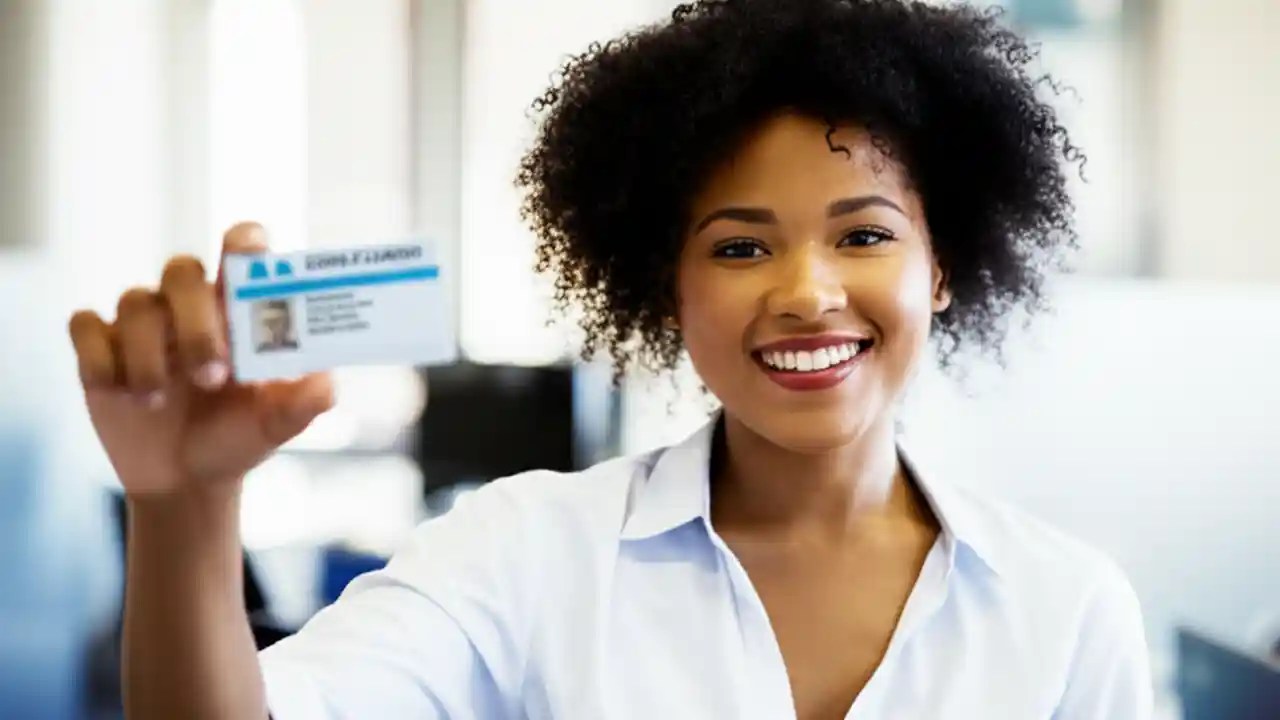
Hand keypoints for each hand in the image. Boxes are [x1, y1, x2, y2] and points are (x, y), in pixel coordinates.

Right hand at [68, 222, 333, 496]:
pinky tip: (120, 393)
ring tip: (158, 402)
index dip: (243, 244)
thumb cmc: (238, 437)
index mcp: (237, 310)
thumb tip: (326, 383)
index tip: (245, 261)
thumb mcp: (276, 425)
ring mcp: (143, 325)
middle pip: (182, 271)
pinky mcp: (101, 347)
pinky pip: (86, 326)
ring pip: (135, 303)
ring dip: (148, 356)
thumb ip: (304, 402)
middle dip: (196, 323)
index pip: (241, 249)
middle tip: (211, 376)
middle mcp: (189, 306)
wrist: (188, 482)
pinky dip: (100, 359)